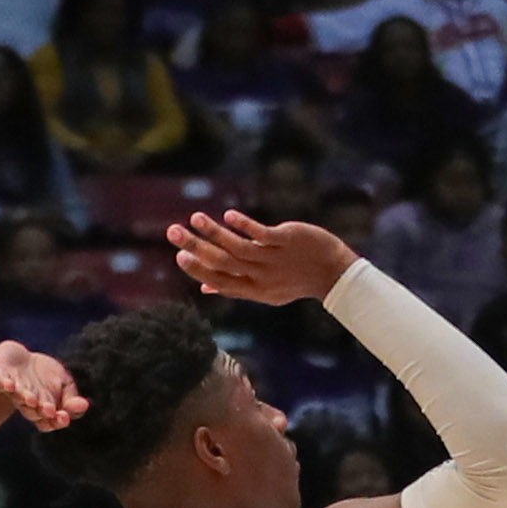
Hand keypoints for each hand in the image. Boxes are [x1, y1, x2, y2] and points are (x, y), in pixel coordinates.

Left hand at [0, 342, 83, 434]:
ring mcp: (14, 391)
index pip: (49, 421)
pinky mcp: (0, 377)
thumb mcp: (64, 385)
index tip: (64, 417)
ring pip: (18, 398)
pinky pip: (0, 383)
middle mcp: (27, 403)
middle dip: (41, 410)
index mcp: (43, 408)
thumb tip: (84, 405)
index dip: (56, 421)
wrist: (17, 360)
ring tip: (31, 399)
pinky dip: (4, 384)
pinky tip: (9, 384)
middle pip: (33, 412)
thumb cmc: (44, 376)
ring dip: (24, 398)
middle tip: (49, 410)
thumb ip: (72, 398)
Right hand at [169, 211, 358, 306]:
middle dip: (195, 247)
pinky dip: (244, 225)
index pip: (219, 281)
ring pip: (237, 247)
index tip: (178, 256)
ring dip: (214, 232)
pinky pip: (261, 233)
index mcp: (253, 290)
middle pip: (221, 262)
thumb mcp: (266, 291)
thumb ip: (234, 287)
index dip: (197, 270)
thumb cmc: (296, 280)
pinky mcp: (286, 240)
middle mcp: (261, 276)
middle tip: (173, 232)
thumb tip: (203, 288)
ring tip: (194, 218)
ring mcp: (273, 258)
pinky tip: (228, 215)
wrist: (333, 272)